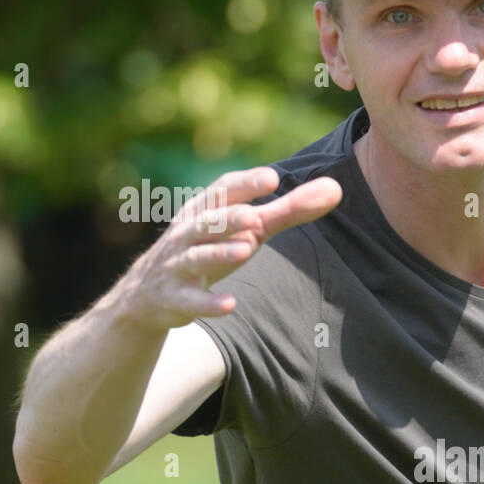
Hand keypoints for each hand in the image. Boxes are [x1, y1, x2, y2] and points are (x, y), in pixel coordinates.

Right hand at [115, 165, 342, 330]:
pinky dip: (209, 302)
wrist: (147, 294)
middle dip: (228, 218)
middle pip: (206, 221)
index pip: (221, 191)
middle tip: (255, 216)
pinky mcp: (175, 298)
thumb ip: (288, 210)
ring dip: (219, 253)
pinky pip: (191, 300)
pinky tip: (230, 305)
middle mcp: (187, 234)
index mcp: (204, 210)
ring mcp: (178, 266)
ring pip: (197, 256)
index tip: (271, 178)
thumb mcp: (246, 229)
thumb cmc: (208, 249)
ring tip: (246, 249)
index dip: (244, 184)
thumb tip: (335, 189)